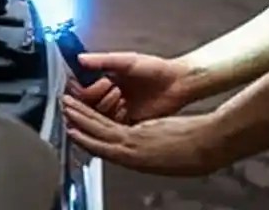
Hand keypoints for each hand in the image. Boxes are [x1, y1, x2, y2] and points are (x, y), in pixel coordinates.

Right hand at [61, 95, 225, 176]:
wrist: (205, 147)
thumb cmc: (193, 151)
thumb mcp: (170, 151)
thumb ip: (153, 146)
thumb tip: (148, 144)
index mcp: (139, 157)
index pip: (108, 149)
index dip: (91, 140)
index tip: (78, 133)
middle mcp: (131, 155)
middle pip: (97, 142)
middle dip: (79, 128)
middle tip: (63, 119)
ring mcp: (131, 149)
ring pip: (97, 135)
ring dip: (79, 122)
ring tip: (65, 111)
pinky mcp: (133, 142)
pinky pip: (105, 131)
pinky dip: (89, 124)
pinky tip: (77, 119)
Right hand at [68, 52, 193, 122]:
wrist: (178, 84)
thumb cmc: (155, 68)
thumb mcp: (126, 61)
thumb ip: (102, 61)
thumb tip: (79, 59)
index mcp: (105, 79)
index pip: (81, 88)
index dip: (85, 88)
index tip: (96, 82)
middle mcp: (109, 95)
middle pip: (87, 104)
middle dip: (97, 97)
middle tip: (114, 89)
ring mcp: (118, 109)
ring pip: (98, 116)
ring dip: (107, 106)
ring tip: (122, 96)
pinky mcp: (128, 122)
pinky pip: (112, 126)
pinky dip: (115, 118)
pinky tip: (126, 108)